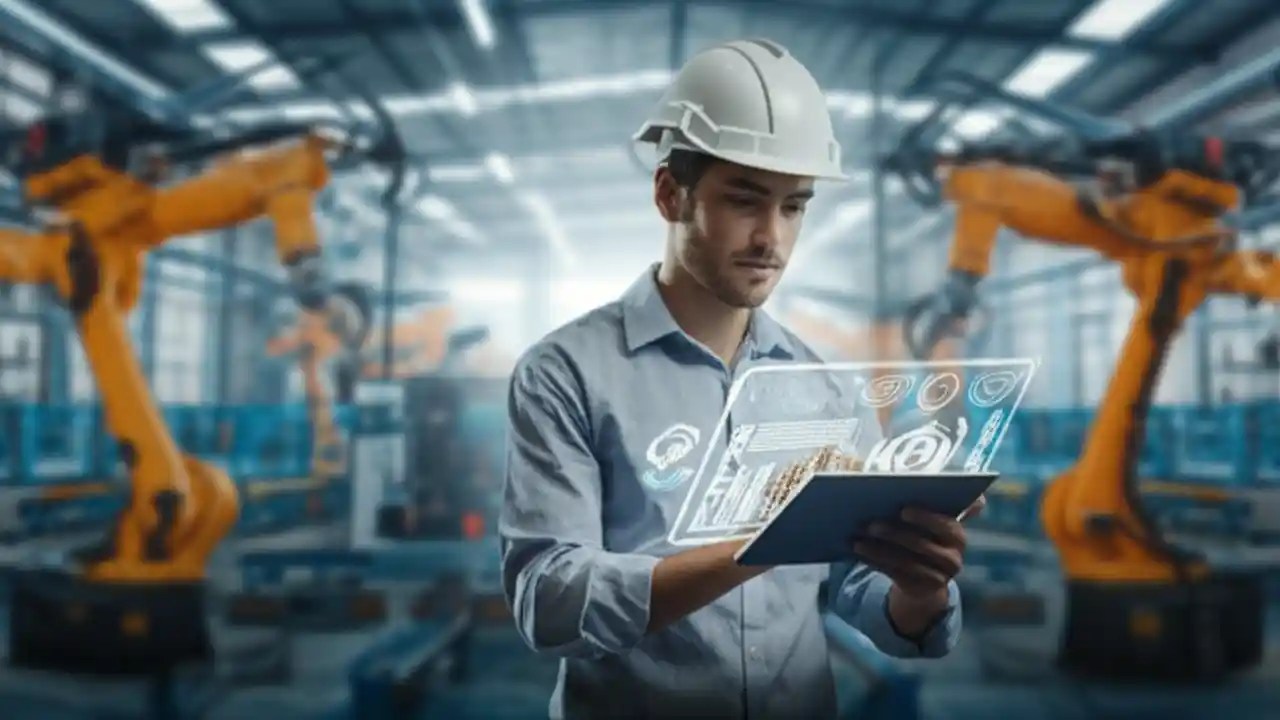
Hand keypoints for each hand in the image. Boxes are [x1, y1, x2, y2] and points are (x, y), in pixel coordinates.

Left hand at [850, 495, 984, 600]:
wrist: (928, 580)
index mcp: (956, 534)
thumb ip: (929, 504)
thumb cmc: (925, 537)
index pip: (946, 524)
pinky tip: (859, 552)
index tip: (904, 510)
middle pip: (922, 544)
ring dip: (879, 549)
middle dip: (895, 533)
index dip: (926, 518)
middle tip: (871, 524)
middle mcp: (953, 557)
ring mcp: (939, 576)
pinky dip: (876, 562)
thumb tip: (904, 481)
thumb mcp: (931, 522)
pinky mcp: (921, 588)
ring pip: (906, 562)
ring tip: (858, 539)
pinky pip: (895, 574)